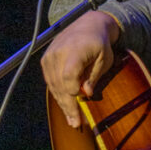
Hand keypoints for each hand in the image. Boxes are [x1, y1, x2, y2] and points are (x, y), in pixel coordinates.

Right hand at [40, 11, 119, 127]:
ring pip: (54, 85)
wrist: (87, 26)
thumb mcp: (105, 59)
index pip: (69, 75)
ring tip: (72, 120)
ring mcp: (49, 57)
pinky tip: (67, 108)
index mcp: (75, 50)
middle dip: (68, 105)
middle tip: (76, 123)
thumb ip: (95, 76)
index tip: (80, 103)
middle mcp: (58, 53)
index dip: (73, 91)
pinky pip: (51, 82)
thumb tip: (86, 94)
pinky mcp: (46, 61)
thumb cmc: (100, 44)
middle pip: (60, 83)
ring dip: (63, 104)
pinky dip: (59, 95)